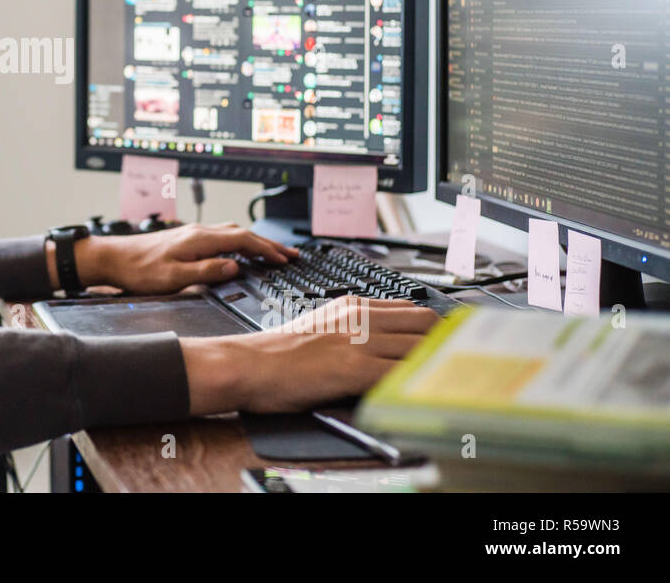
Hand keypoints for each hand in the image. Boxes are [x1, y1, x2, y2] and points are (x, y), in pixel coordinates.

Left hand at [57, 223, 297, 295]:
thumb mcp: (173, 277)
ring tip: (273, 253)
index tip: (285, 259)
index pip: (242, 241)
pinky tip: (240, 250)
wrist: (112, 259)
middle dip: (268, 244)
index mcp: (199, 239)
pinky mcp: (185, 239)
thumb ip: (205, 271)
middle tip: (290, 255)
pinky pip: (222, 236)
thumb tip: (234, 266)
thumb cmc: (138, 270)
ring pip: (232, 233)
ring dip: (255, 242)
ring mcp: (192, 234)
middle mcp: (198, 232)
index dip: (266, 250)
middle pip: (242, 233)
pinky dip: (239, 242)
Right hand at [180, 297, 439, 414]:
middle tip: (452, 361)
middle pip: (425, 322)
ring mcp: (359, 342)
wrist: (248, 363)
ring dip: (435, 365)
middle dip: (443, 342)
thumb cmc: (277, 352)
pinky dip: (414, 385)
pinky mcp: (353, 369)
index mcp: (353, 305)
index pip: (411, 307)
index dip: (434, 326)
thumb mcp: (320, 324)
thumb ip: (354, 327)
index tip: (447, 339)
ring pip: (420, 346)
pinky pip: (400, 374)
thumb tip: (383, 340)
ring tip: (444, 380)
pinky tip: (419, 394)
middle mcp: (361, 318)